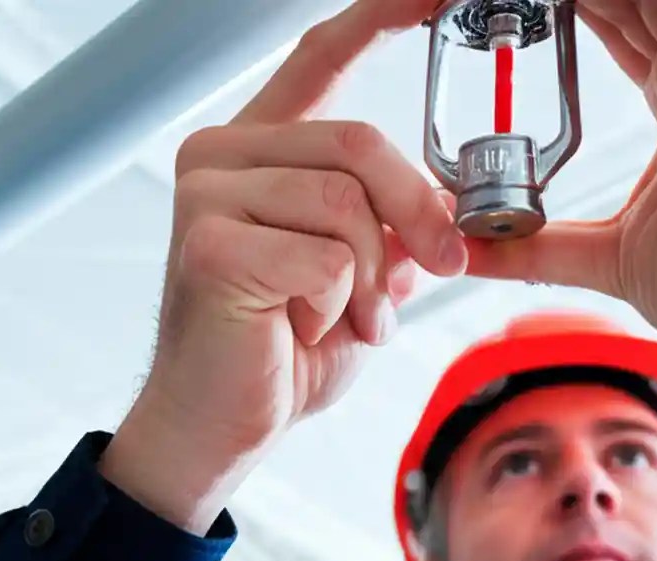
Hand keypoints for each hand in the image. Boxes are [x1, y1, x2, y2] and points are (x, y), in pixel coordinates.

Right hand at [101, 0, 463, 533]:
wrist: (222, 424)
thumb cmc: (280, 350)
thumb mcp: (361, 277)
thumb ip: (393, 228)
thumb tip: (450, 204)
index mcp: (259, 151)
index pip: (321, 58)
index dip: (377, 20)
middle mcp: (222, 156)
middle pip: (357, 141)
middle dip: (417, 212)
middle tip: (440, 265)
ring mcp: (206, 195)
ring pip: (346, 202)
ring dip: (375, 275)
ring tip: (355, 318)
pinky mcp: (211, 245)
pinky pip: (327, 255)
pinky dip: (342, 302)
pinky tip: (305, 327)